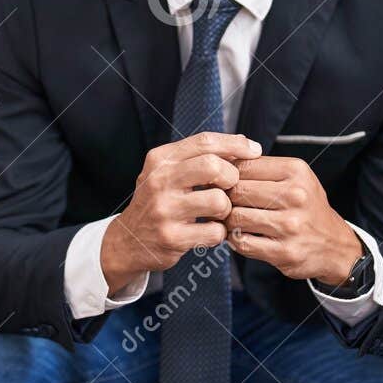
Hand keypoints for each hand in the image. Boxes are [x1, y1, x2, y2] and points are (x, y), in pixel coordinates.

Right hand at [100, 131, 260, 295]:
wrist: (129, 240)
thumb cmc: (158, 201)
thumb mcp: (167, 171)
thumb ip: (198, 156)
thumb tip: (245, 145)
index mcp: (160, 160)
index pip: (205, 142)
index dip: (235, 144)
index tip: (254, 150)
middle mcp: (159, 181)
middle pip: (213, 166)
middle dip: (231, 177)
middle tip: (228, 187)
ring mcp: (164, 210)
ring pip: (219, 201)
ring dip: (226, 209)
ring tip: (215, 213)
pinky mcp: (172, 238)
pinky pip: (215, 231)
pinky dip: (218, 233)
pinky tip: (207, 231)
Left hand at [225, 155, 362, 284]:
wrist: (337, 247)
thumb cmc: (307, 208)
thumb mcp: (295, 178)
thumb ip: (262, 167)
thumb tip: (222, 158)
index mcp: (295, 171)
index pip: (243, 166)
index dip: (227, 176)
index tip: (226, 185)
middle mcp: (295, 195)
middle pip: (237, 191)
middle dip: (225, 199)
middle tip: (225, 205)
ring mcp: (291, 225)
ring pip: (236, 217)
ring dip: (229, 222)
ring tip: (234, 222)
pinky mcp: (285, 251)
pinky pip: (242, 242)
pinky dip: (235, 240)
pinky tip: (242, 237)